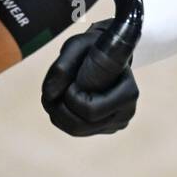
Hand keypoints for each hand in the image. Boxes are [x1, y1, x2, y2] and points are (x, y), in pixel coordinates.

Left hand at [41, 19, 138, 136]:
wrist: (107, 52)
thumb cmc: (94, 47)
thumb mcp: (79, 45)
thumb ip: (63, 66)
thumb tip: (49, 94)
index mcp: (128, 94)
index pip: (91, 111)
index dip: (71, 99)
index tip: (69, 82)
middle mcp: (124, 114)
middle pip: (80, 126)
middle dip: (59, 108)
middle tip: (53, 89)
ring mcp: (114, 123)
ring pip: (75, 130)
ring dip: (57, 113)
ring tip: (54, 92)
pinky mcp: (103, 127)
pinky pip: (74, 130)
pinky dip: (61, 117)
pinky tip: (62, 99)